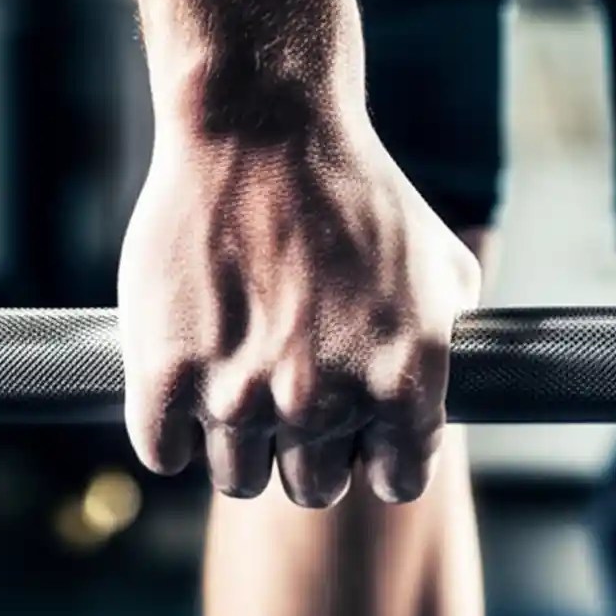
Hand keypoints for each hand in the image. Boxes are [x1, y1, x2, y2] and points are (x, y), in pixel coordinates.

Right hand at [118, 115, 479, 507]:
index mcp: (402, 382)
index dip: (381, 457)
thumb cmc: (360, 193)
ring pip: (238, 477)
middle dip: (310, 450)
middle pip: (314, 488)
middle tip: (295, 395)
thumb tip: (445, 398)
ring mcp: (240, 394)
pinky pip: (165, 453)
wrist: (263, 128)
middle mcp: (325, 401)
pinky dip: (172, 426)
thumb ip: (451, 346)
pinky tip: (188, 376)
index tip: (361, 431)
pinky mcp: (165, 378)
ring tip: (242, 377)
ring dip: (241, 440)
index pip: (399, 482)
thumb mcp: (445, 268)